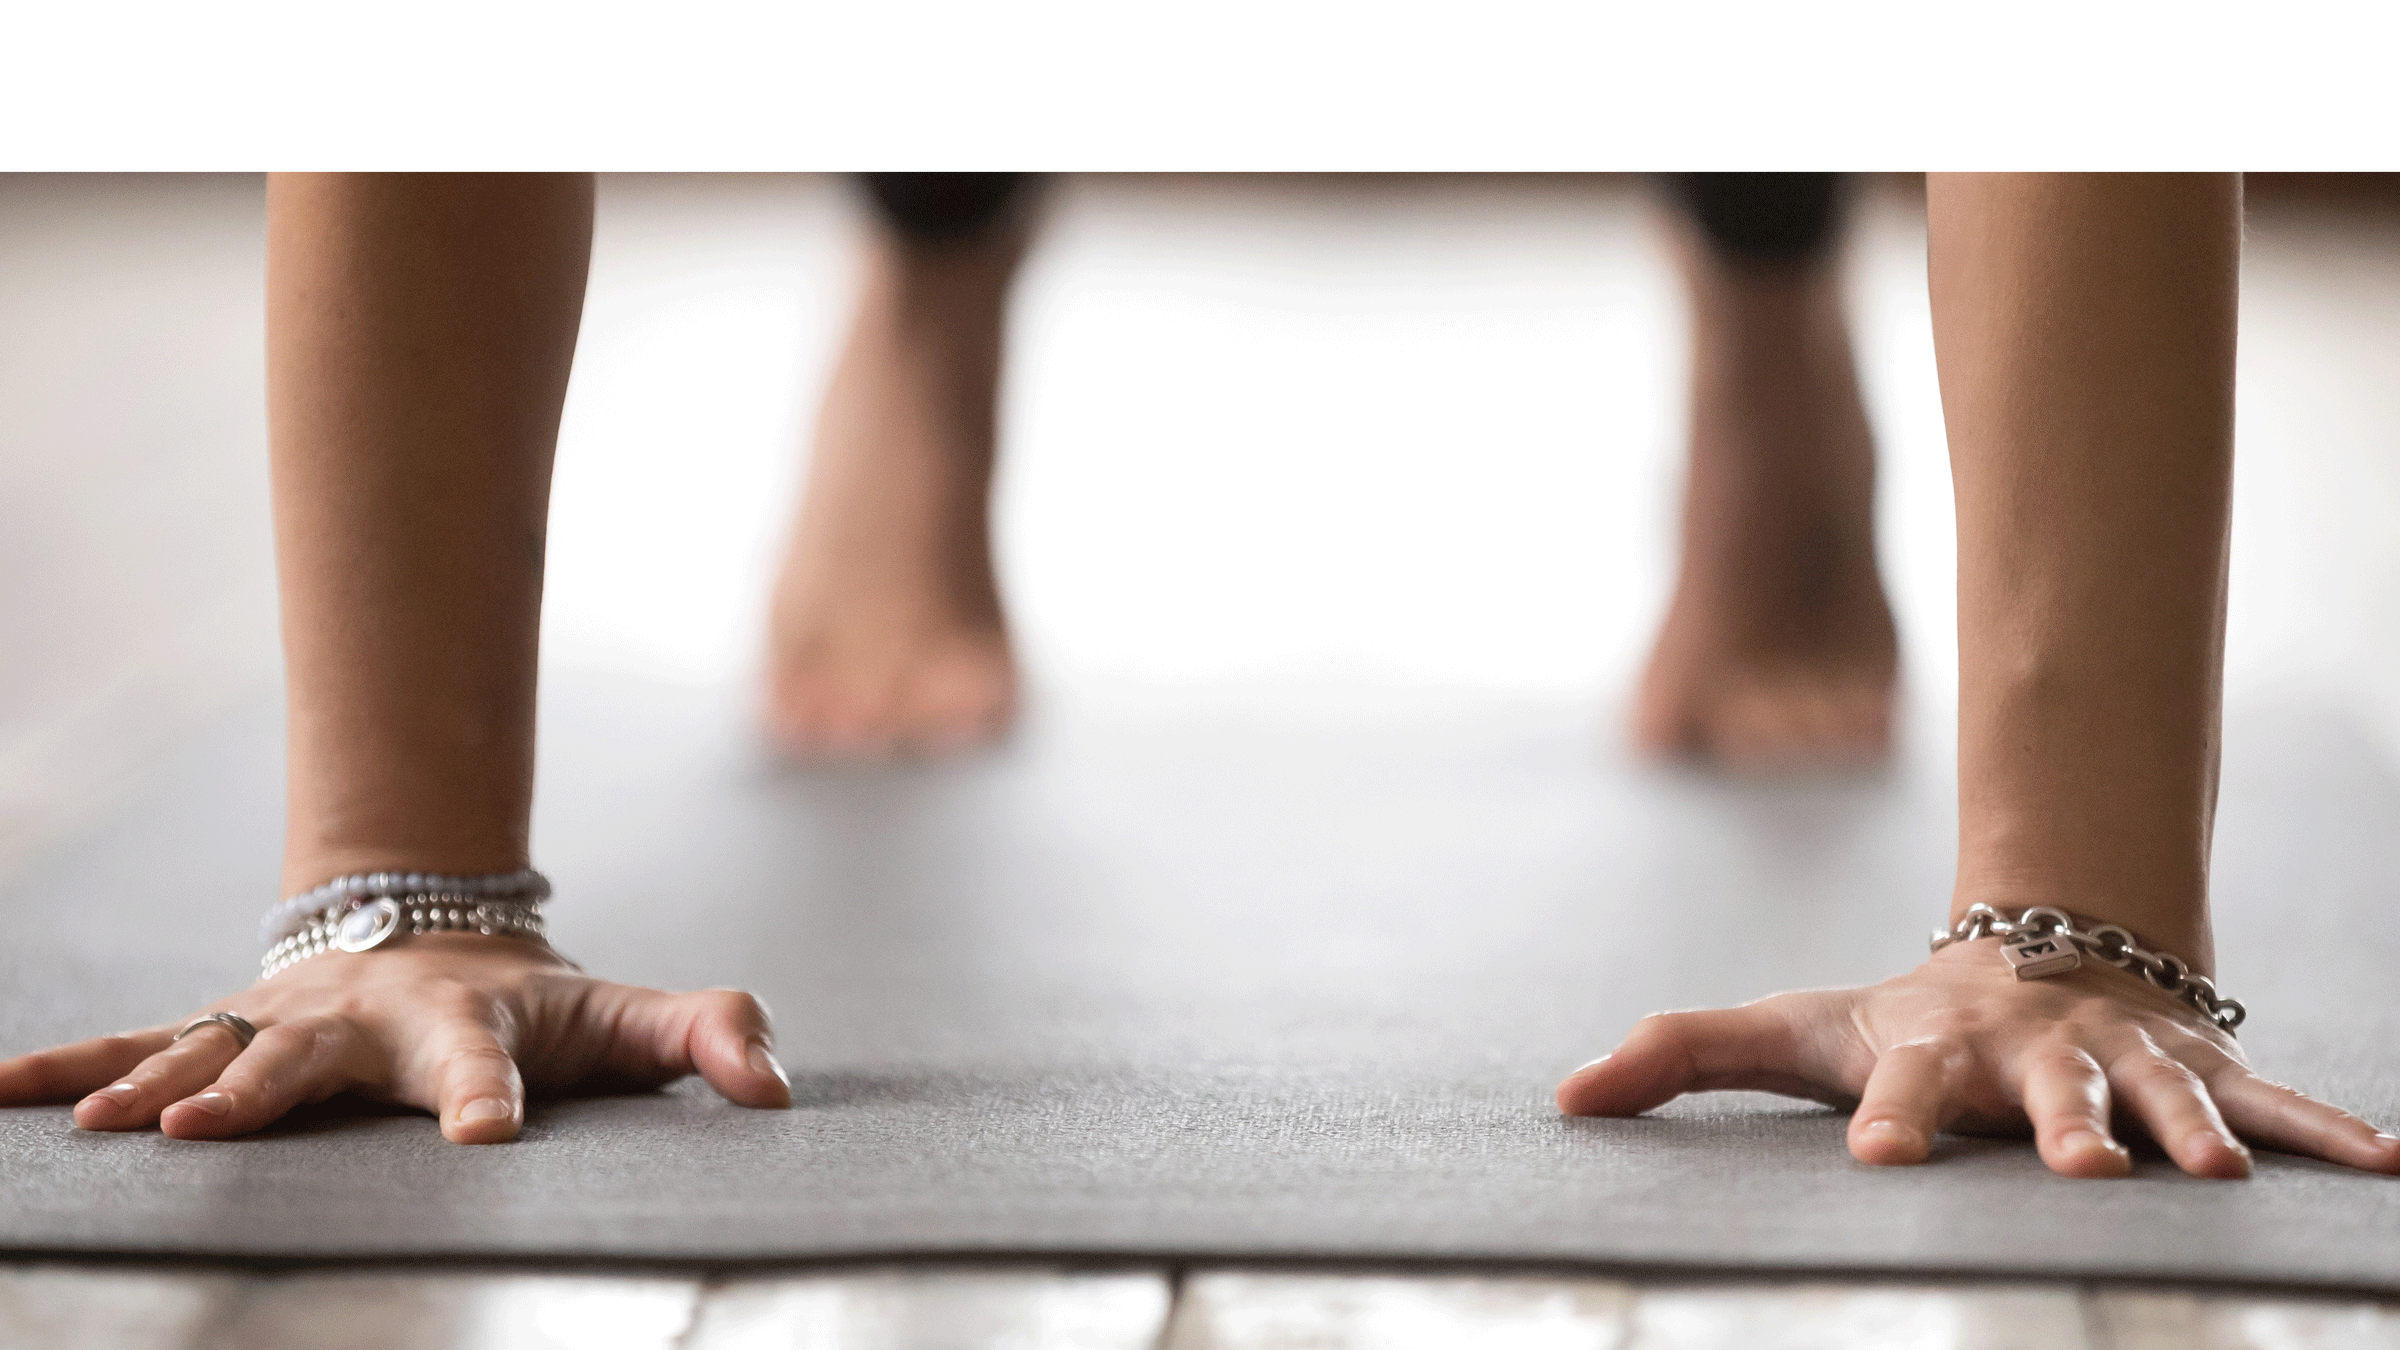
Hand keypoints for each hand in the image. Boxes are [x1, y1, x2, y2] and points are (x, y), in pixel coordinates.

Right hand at [0, 936, 791, 1143]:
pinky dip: (75, 1064)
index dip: (490, 1095)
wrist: (451, 937)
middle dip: (265, 1089)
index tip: (487, 1139)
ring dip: (159, 1083)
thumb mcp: (636, 1022)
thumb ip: (712, 1037)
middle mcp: (369, 1019)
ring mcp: (291, 1020)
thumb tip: (778, 1091)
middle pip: (317, 1057)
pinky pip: (144, 1042)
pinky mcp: (234, 1029)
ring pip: (217, 1047)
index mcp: (475, 1025)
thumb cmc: (552, 1009)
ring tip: (107, 1128)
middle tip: (210, 1129)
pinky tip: (7, 1093)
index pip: (489, 1065)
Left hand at [1555, 940, 2399, 1178]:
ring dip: (2193, 1137)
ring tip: (2218, 1178)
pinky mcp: (2203, 1072)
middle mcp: (2034, 1057)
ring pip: (2162, 1100)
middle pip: (2046, 1098)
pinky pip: (2277, 1103)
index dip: (1888, 1121)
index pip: (1898, 1090)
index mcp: (1930, 1053)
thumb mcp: (1792, 1031)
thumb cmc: (1899, 1017)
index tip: (1876, 1160)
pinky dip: (2330, 1135)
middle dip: (2061, 1131)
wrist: (2035, 953)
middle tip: (2075, 1173)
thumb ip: (1678, 1054)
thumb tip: (1563, 1097)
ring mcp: (2125, 1063)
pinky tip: (2389, 1173)